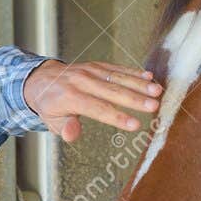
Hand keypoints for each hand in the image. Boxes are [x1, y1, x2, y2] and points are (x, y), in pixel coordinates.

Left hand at [23, 57, 162, 142]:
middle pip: (113, 92)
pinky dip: (133, 72)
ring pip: (118, 78)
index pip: (98, 109)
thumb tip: (71, 134)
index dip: (118, 118)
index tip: (135, 125)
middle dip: (135, 99)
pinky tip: (149, 77)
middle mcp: (82, 81)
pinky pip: (117, 68)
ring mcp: (91, 71)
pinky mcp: (97, 66)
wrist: (42, 79)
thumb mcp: (51, 121)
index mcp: (71, 97)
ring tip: (158, 91)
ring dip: (140, 84)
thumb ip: (64, 127)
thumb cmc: (50, 106)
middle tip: (154, 106)